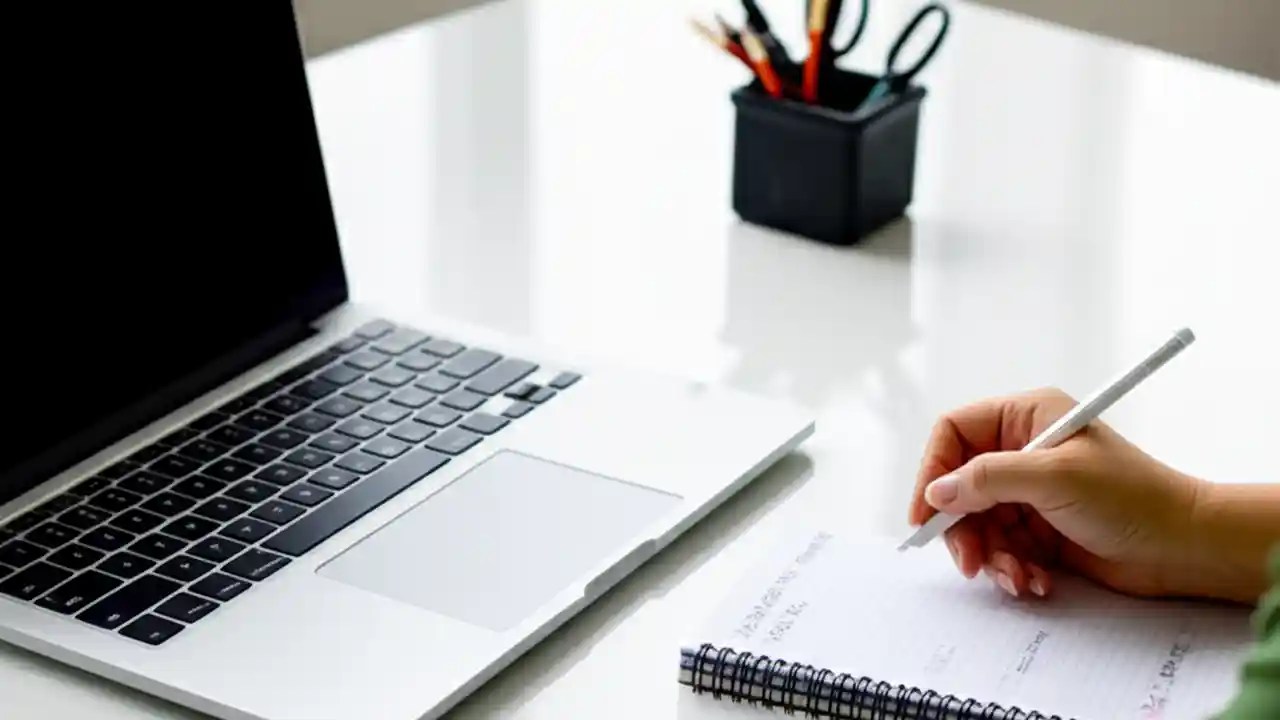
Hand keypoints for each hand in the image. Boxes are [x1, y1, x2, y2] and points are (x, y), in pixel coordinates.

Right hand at [908, 388, 1276, 603]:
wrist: (1185, 547)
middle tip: (970, 562)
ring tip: (1015, 578)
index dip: (932, 471)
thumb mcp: (1052, 477)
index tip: (925, 514)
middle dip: (962, 528)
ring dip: (990, 556)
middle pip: (959, 486)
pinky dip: (1011, 568)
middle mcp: (1023, 450)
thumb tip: (935, 493)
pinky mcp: (1041, 529)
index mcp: (1026, 417)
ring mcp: (1031, 491)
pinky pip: (1002, 548)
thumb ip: (986, 480)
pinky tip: (1035, 581)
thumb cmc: (1131, 497)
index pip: (955, 433)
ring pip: (978, 523)